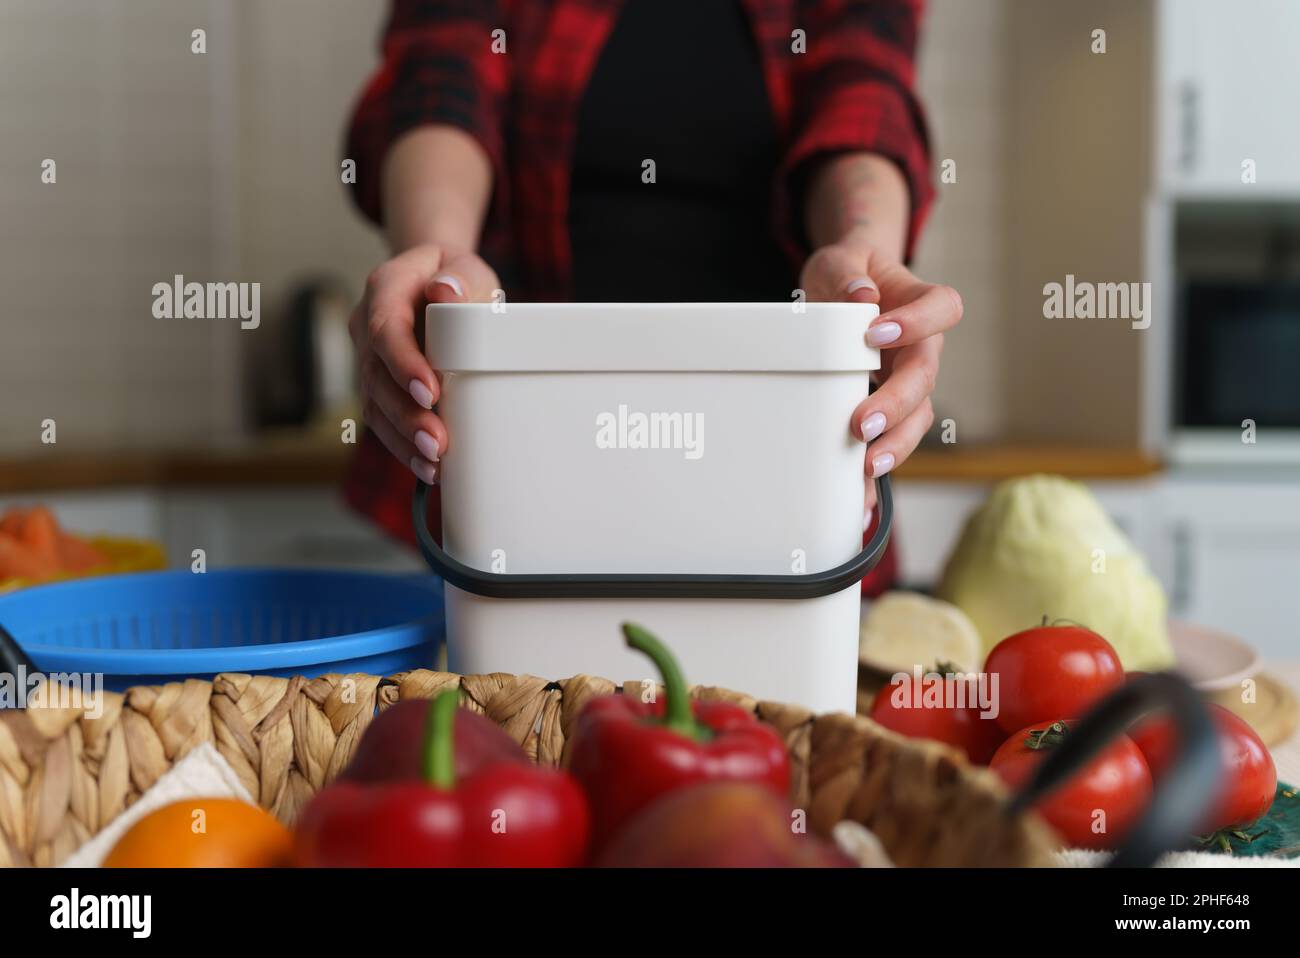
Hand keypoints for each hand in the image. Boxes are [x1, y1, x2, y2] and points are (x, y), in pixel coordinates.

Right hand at [349, 243, 500, 480]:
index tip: (430, 393)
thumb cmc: (455, 277)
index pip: (385, 328)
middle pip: (376, 376)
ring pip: (375, 404)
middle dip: (405, 415)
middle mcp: (367, 326)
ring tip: (434, 464)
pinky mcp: (379, 386)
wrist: (435, 284)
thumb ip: (461, 276)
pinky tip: (428, 468)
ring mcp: (368, 359)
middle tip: (437, 443)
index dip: (403, 364)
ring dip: (403, 439)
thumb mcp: (465, 266)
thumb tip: (447, 292)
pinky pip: (383, 420)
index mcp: (385, 290)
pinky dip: (404, 446)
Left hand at [800, 239, 962, 518]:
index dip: (917, 323)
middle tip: (864, 423)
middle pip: (926, 378)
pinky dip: (876, 477)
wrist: (844, 293)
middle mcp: (921, 349)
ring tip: (866, 465)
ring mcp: (907, 384)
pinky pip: (889, 445)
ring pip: (917, 419)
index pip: (942, 308)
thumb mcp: (839, 261)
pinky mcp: (887, 413)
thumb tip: (862, 297)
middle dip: (898, 403)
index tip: (875, 332)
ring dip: (895, 445)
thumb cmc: (847, 274)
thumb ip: (846, 274)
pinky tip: (860, 500)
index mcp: (918, 303)